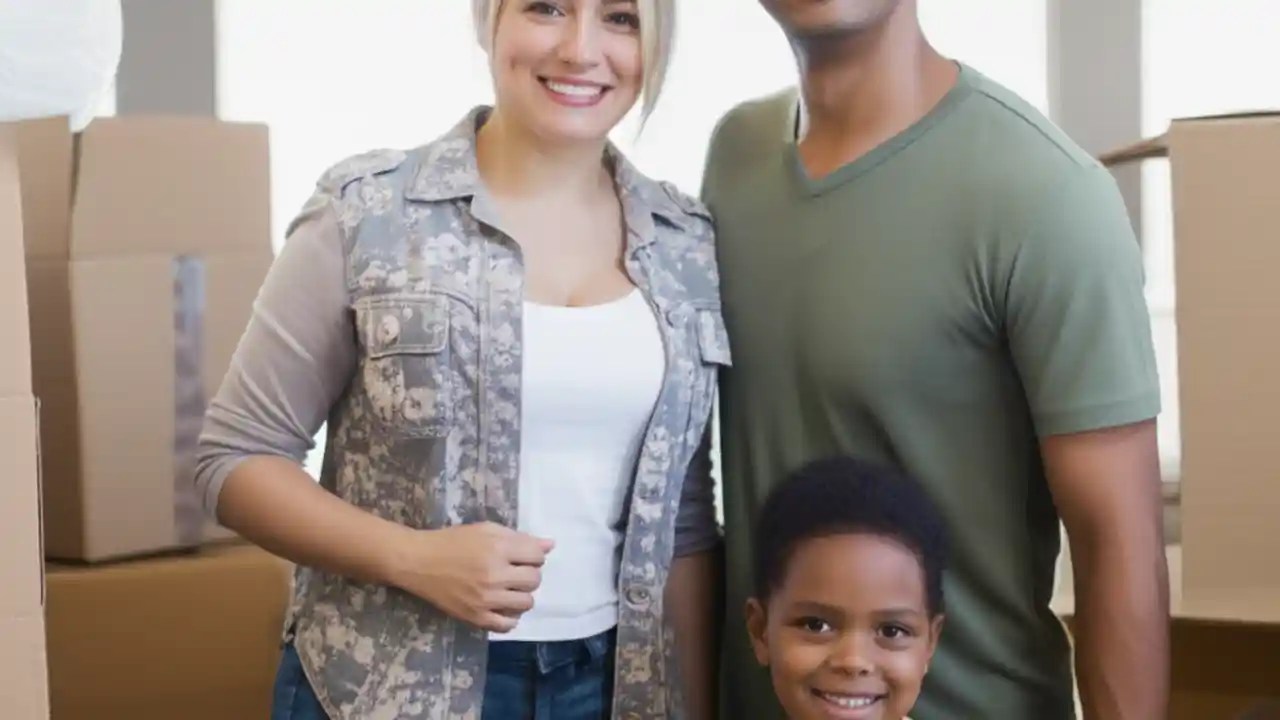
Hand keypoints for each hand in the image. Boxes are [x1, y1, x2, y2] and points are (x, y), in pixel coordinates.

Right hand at [393, 522, 553, 632]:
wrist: (419, 562)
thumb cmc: (454, 542)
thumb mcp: (486, 530)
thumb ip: (520, 538)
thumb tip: (551, 545)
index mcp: (498, 548)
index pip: (537, 556)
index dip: (533, 555)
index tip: (521, 556)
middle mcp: (495, 575)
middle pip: (534, 580)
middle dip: (528, 573)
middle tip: (513, 571)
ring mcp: (486, 599)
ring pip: (526, 603)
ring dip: (521, 595)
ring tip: (507, 588)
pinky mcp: (476, 617)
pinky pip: (507, 625)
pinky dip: (510, 617)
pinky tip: (501, 606)